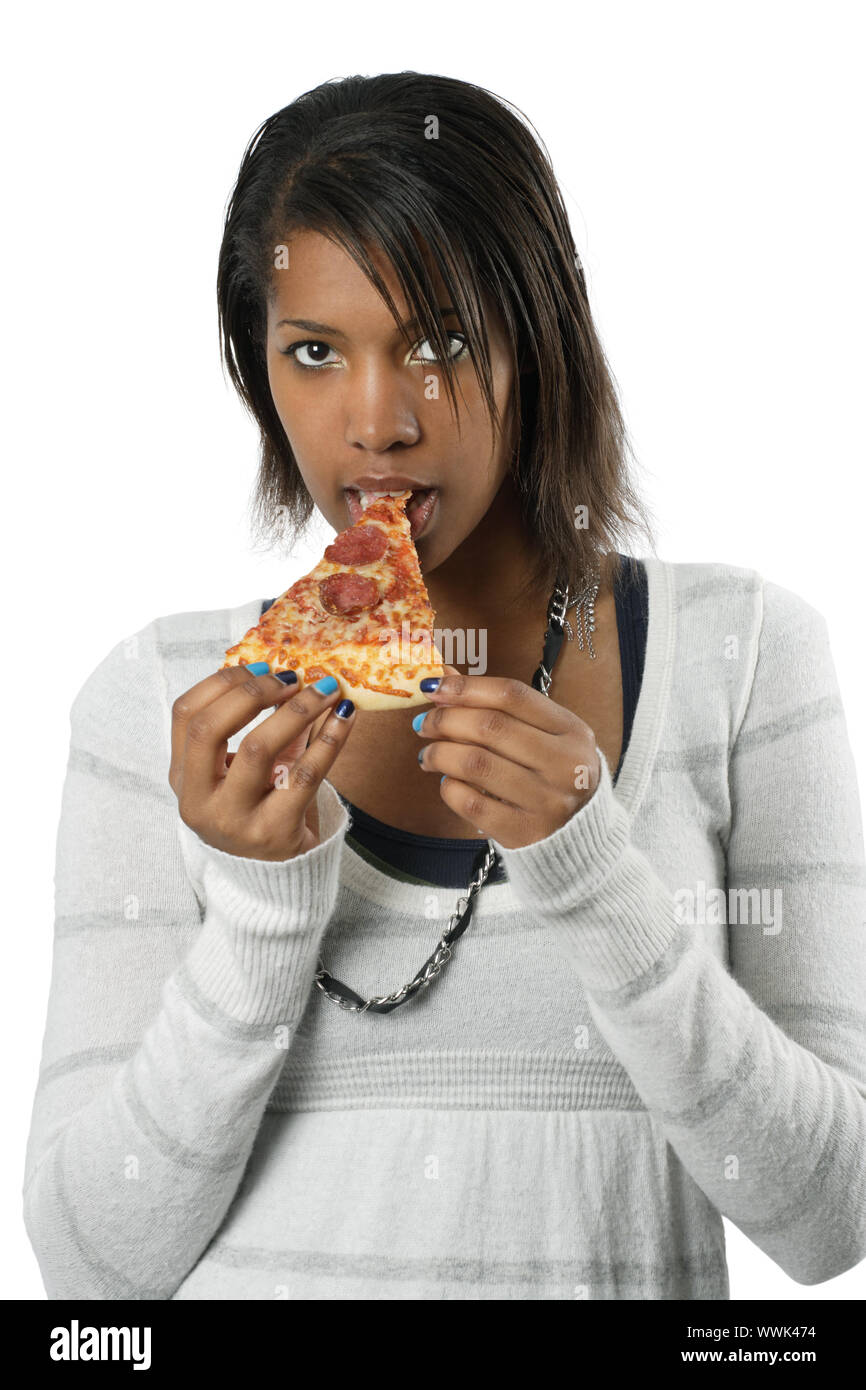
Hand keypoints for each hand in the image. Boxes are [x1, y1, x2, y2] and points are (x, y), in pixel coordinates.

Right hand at [169, 666, 354, 860]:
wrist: (273, 883)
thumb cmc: (256, 813)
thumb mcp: (240, 775)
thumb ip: (252, 729)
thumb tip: (286, 673)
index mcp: (183, 779)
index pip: (185, 715)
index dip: (222, 683)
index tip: (260, 667)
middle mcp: (199, 801)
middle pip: (211, 728)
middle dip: (253, 692)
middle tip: (292, 677)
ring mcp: (234, 820)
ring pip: (258, 748)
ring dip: (297, 709)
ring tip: (326, 690)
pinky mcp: (274, 833)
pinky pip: (305, 775)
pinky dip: (330, 739)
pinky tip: (346, 717)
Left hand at [413, 665, 600, 847]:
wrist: (578, 834)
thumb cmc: (552, 774)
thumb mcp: (541, 735)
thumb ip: (497, 707)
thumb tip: (443, 678)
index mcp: (572, 730)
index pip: (512, 695)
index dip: (467, 687)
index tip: (434, 688)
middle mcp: (565, 764)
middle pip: (491, 726)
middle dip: (446, 720)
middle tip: (424, 723)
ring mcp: (546, 801)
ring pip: (476, 763)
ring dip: (440, 753)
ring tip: (428, 755)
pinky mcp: (524, 832)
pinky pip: (472, 803)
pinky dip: (450, 787)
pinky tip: (447, 781)